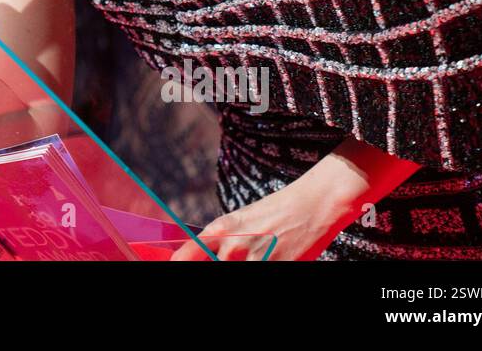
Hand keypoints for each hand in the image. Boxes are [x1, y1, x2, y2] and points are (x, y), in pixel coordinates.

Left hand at [169, 178, 348, 260]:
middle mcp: (233, 246)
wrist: (311, 206)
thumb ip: (220, 242)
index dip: (178, 262)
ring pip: (234, 271)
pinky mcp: (276, 267)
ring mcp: (255, 259)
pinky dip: (263, 267)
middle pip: (213, 266)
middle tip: (238, 256)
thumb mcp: (240, 222)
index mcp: (220, 229)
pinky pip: (259, 274)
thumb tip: (199, 255)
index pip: (186, 254)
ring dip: (245, 265)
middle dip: (222, 264)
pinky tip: (272, 258)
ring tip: (261, 253)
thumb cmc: (274, 213)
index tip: (170, 266)